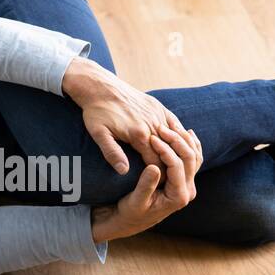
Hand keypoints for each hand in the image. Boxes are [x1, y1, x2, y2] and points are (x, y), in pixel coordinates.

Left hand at [62, 57, 194, 173]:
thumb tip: (124, 172)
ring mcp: (157, 114)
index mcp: (139, 135)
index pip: (157, 163)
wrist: (100, 86)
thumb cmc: (96, 112)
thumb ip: (112, 153)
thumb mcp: (98, 134)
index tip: (161, 188)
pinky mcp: (157, 106)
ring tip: (178, 165)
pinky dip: (178, 134)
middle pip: (169, 152)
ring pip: (176, 138)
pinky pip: (174, 123)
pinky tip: (178, 144)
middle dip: (171, 167)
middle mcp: (152, 124)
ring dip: (177, 151)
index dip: (160, 178)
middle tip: (172, 181)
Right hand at [90, 128, 201, 241]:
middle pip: (190, 158)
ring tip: (170, 126)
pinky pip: (193, 158)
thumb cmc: (130, 212)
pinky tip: (184, 131)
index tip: (152, 139)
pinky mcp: (184, 179)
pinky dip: (190, 144)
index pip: (177, 166)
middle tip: (161, 129)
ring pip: (195, 156)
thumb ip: (145, 186)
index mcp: (178, 197)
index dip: (166, 150)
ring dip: (185, 139)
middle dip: (176, 141)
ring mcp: (188, 184)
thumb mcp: (135, 201)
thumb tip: (154, 167)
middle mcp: (188, 191)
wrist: (132, 221)